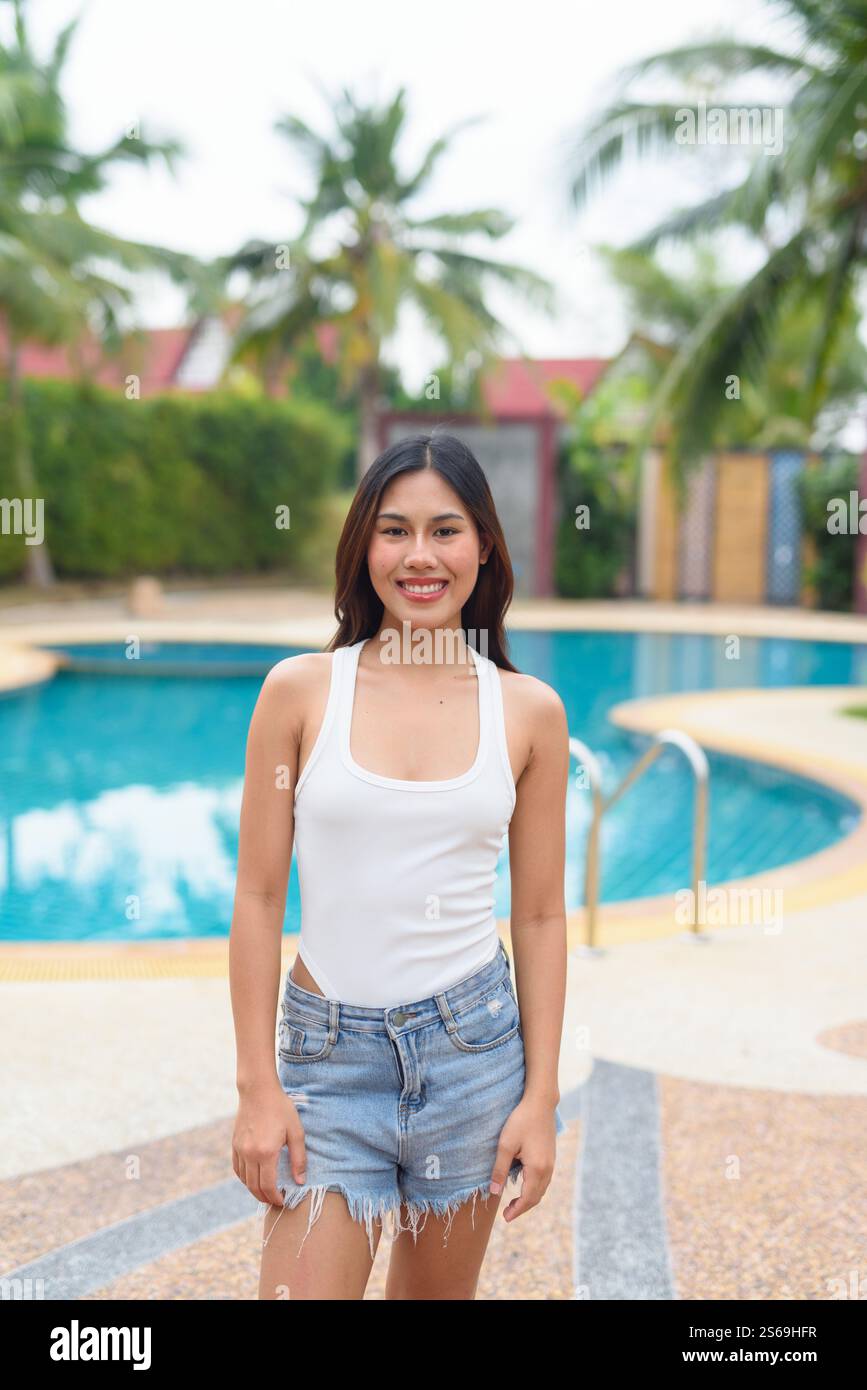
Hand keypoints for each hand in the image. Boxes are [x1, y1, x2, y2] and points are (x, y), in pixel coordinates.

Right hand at [232, 1082, 306, 1207]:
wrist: (258, 1090)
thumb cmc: (281, 1108)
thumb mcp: (296, 1132)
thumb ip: (298, 1158)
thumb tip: (300, 1181)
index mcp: (266, 1153)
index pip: (268, 1186)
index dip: (275, 1198)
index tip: (283, 1201)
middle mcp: (250, 1154)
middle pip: (254, 1186)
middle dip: (264, 1198)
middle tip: (275, 1202)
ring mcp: (240, 1149)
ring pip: (244, 1179)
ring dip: (254, 1190)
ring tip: (266, 1192)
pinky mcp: (234, 1144)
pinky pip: (237, 1168)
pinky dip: (244, 1178)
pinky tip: (253, 1178)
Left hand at [489, 1097, 557, 1222]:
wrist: (540, 1103)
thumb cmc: (521, 1121)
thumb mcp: (505, 1145)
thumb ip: (499, 1170)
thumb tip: (494, 1192)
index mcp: (537, 1168)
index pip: (527, 1198)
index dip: (516, 1210)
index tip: (505, 1218)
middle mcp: (548, 1169)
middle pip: (536, 1197)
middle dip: (522, 1208)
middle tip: (507, 1214)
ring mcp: (552, 1163)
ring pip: (542, 1189)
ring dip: (529, 1199)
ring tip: (514, 1202)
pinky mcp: (551, 1156)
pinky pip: (544, 1180)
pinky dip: (534, 1189)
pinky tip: (524, 1185)